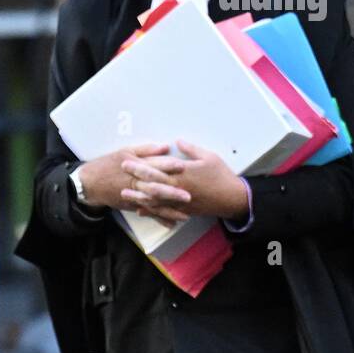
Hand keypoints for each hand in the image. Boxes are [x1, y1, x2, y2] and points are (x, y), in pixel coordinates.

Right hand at [76, 142, 177, 223]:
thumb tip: (165, 147)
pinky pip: (147, 213)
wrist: (89, 183)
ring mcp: (133, 196)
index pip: (153, 165)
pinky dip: (158, 219)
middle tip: (188, 196)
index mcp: (135, 166)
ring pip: (153, 203)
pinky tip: (171, 223)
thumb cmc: (108, 164)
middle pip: (155, 187)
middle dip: (171, 193)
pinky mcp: (131, 205)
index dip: (167, 166)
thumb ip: (147, 150)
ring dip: (169, 210)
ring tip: (185, 215)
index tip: (183, 166)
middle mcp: (135, 182)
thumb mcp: (125, 151)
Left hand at [121, 139, 248, 220]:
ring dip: (138, 197)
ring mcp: (179, 202)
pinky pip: (164, 212)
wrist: (233, 198)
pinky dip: (151, 211)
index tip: (126, 161)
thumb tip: (176, 141)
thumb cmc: (222, 175)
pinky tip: (141, 210)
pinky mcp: (183, 210)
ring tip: (124, 194)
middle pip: (151, 184)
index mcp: (182, 174)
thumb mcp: (209, 157)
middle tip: (121, 175)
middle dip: (134, 179)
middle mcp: (178, 189)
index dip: (140, 166)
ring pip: (155, 201)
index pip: (156, 169)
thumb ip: (191, 149)